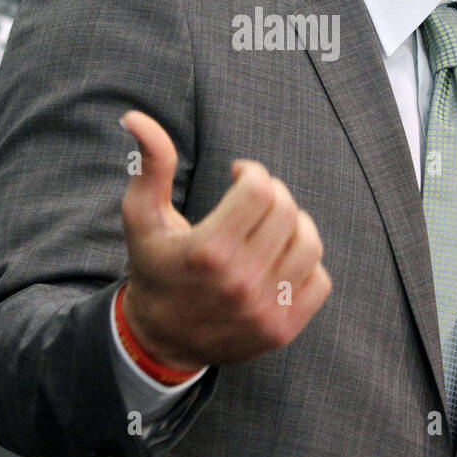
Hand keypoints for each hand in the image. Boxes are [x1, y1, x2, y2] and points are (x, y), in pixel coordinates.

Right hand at [118, 110, 331, 370]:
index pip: (260, 189)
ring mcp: (263, 310)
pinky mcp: (282, 330)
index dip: (253, 172)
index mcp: (207, 250)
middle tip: (254, 199)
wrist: (160, 339)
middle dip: (273, 193)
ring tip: (271, 226)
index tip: (239, 175)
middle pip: (286, 211)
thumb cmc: (154, 267)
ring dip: (294, 225)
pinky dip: (306, 264)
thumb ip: (150, 164)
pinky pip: (319, 281)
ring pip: (309, 243)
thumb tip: (136, 117)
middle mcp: (239, 282)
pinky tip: (280, 259)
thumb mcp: (142, 216)